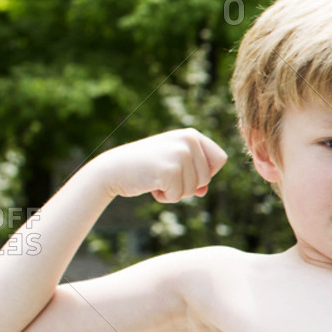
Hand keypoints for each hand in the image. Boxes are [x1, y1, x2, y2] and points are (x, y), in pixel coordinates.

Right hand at [95, 129, 227, 202]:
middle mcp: (188, 140)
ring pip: (193, 190)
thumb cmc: (144, 167)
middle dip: (187, 185)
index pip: (220, 159)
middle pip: (207, 178)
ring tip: (155, 177)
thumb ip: (193, 174)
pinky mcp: (170, 171)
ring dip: (174, 192)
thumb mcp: (173, 165)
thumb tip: (203, 190)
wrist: (111, 169)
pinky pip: (178, 196)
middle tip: (163, 174)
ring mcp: (180, 155)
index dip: (206, 172)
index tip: (185, 171)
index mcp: (191, 134)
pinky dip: (164, 197)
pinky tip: (150, 184)